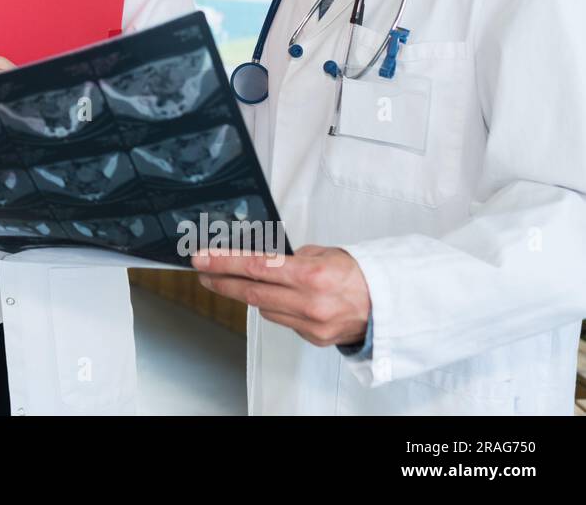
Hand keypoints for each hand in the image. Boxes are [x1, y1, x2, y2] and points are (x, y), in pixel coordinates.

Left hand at [192, 245, 370, 347]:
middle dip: (221, 280)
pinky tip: (278, 298)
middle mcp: (309, 302)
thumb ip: (292, 258)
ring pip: (263, 308)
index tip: (202, 259)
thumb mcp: (325, 253)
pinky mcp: (313, 338)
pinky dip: (275, 308)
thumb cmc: (360, 274)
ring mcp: (311, 324)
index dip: (224, 262)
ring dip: (247, 295)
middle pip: (251, 292)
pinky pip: (282, 320)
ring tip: (236, 281)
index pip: (256, 267)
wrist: (388, 305)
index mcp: (312, 275)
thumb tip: (266, 262)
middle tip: (202, 272)